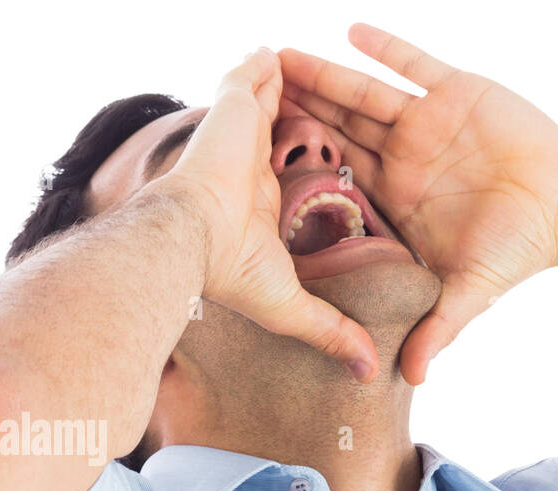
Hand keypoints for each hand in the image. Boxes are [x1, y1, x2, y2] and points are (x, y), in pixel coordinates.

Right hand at [162, 48, 378, 379]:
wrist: (188, 238)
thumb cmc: (231, 274)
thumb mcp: (294, 305)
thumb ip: (332, 330)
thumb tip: (369, 373)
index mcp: (262, 202)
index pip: (291, 178)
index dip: (315, 170)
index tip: (340, 169)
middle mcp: (250, 165)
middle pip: (287, 133)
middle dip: (310, 120)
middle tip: (338, 108)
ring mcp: (241, 134)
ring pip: (273, 100)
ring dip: (295, 85)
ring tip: (315, 68)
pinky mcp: (234, 107)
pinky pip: (254, 74)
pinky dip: (266, 63)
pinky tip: (279, 50)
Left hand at [280, 25, 557, 383]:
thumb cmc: (521, 248)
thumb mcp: (472, 291)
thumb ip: (439, 330)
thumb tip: (412, 380)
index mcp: (401, 195)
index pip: (341, 176)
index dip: (303, 166)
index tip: (260, 159)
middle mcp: (407, 155)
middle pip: (340, 127)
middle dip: (300, 109)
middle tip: (251, 93)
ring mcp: (429, 121)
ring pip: (366, 93)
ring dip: (326, 75)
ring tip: (282, 56)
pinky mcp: (458, 92)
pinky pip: (415, 66)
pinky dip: (386, 49)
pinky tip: (350, 32)